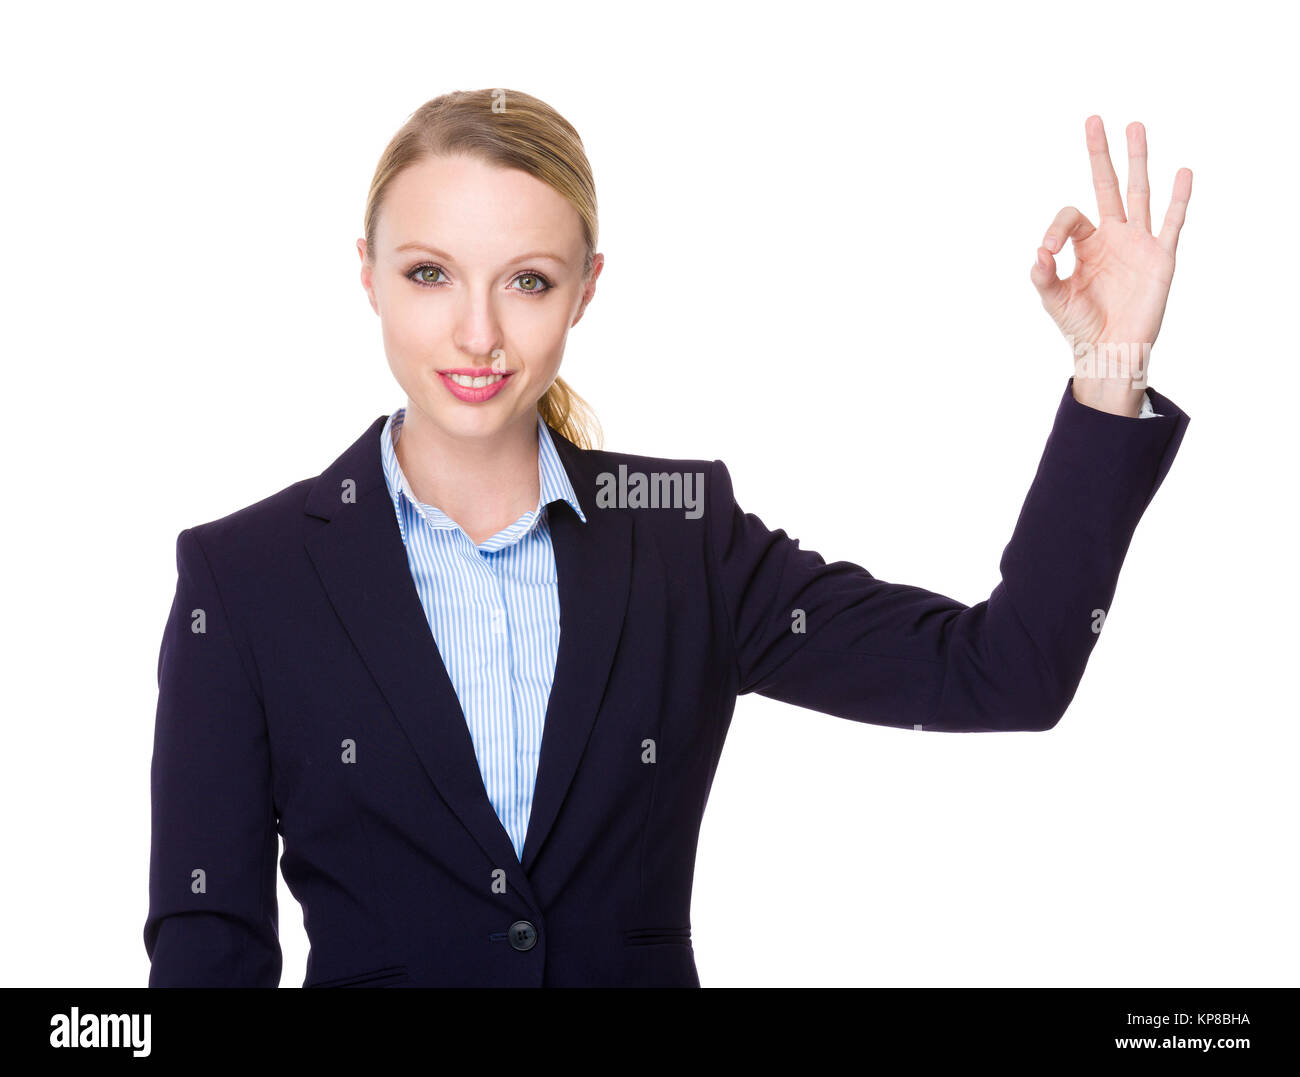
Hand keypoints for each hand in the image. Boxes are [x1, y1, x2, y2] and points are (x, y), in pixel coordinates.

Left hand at [1030, 116, 1191, 414]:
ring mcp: (1138, 243)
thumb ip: (1044, 278)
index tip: (1048, 252)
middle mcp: (1112, 236)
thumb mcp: (1055, 300)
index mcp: (1086, 244)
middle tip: (1094, 120)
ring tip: (1135, 127)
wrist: (1110, 350)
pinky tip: (1181, 172)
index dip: (1057, 228)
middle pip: (1107, 185)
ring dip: (1137, 160)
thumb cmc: (1081, 326)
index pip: (1071, 216)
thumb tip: (1037, 255)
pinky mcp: (1160, 257)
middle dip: (1100, 155)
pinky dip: (1177, 199)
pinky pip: (1171, 223)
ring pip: (1139, 193)